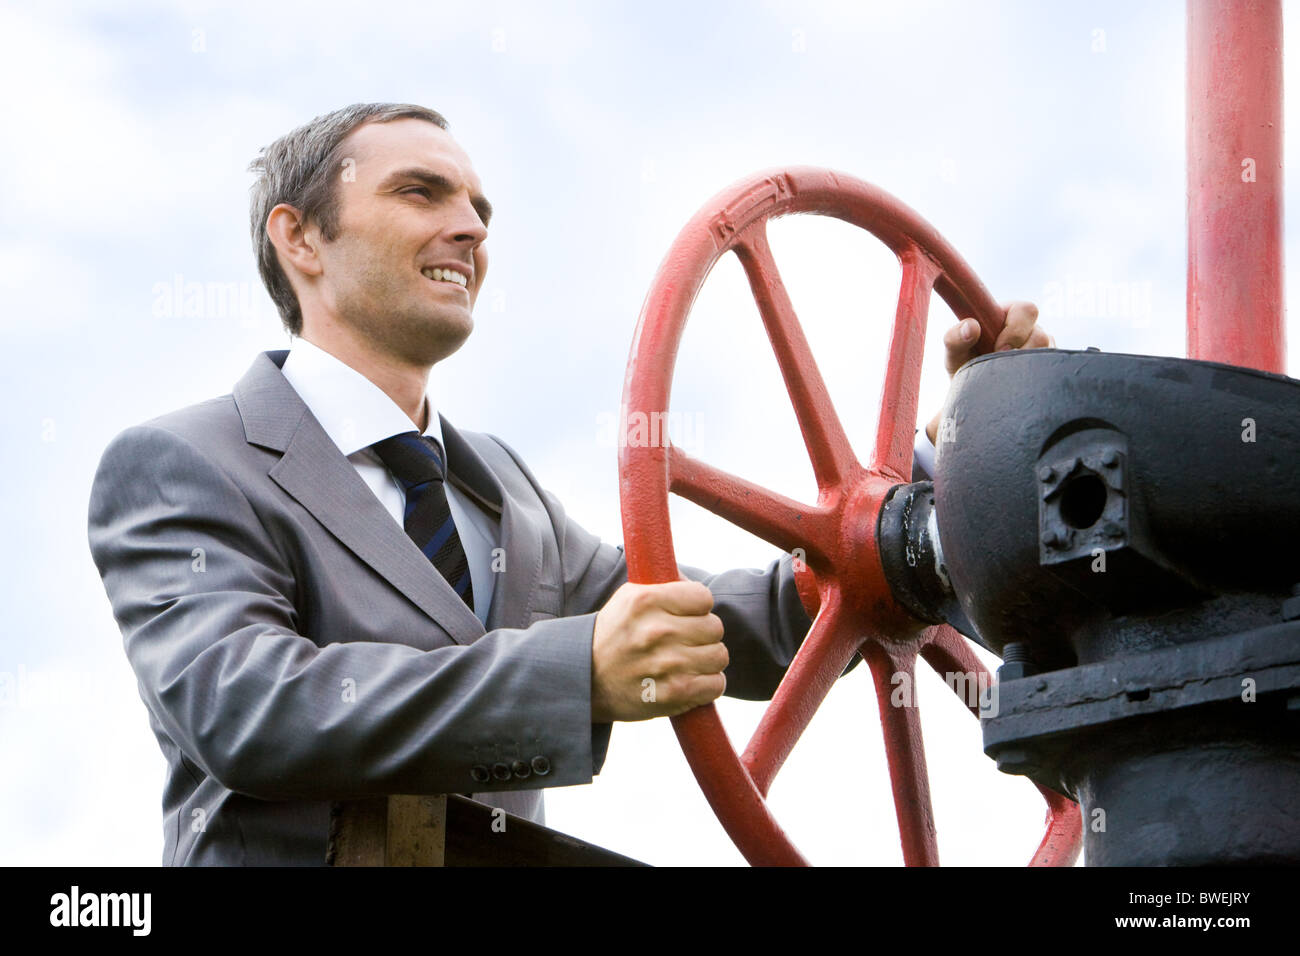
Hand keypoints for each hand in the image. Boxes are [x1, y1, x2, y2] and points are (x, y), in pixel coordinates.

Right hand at [591, 580, 727, 721]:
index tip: (686, 615)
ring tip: (687, 661)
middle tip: (685, 641)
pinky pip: (716, 684)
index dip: (697, 607)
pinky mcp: (674, 693)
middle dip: (703, 634)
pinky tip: (690, 681)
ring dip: (707, 660)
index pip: (703, 597)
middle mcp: (658, 630)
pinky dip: (707, 685)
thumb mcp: (629, 598)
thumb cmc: (614, 636)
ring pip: (719, 656)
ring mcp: (667, 664)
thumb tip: (697, 586)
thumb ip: (666, 586)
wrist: (585, 680)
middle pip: (714, 627)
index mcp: (646, 600)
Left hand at [925, 301, 1053, 443]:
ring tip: (1007, 376)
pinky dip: (1035, 379)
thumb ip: (954, 338)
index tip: (997, 348)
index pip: (1026, 310)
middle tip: (1002, 364)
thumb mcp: (954, 354)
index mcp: (1008, 316)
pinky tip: (1018, 385)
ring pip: (1047, 354)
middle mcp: (1028, 330)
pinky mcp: (1046, 368)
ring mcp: (1040, 350)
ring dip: (1026, 366)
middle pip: (1041, 334)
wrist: (974, 397)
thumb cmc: (964, 367)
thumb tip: (970, 326)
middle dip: (1022, 350)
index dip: (1015, 329)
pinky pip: (1051, 371)